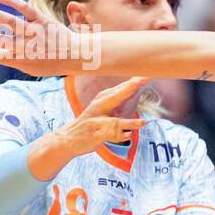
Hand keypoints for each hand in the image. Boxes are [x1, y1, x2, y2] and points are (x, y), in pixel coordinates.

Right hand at [0, 0, 85, 75]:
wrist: (78, 56)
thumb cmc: (51, 62)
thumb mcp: (31, 67)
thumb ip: (12, 59)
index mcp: (22, 59)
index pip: (0, 55)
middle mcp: (27, 47)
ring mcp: (34, 33)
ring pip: (10, 23)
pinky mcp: (43, 21)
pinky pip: (27, 10)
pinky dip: (14, 3)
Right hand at [28, 78, 147, 180]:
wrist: (68, 139)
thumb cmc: (91, 122)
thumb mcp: (103, 108)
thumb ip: (118, 99)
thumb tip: (136, 87)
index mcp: (102, 100)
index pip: (119, 89)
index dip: (132, 82)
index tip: (145, 75)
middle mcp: (98, 108)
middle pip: (115, 97)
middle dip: (128, 89)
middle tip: (142, 81)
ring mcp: (96, 122)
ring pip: (114, 121)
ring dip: (129, 122)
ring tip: (142, 122)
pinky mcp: (95, 135)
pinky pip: (108, 135)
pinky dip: (118, 135)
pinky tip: (128, 135)